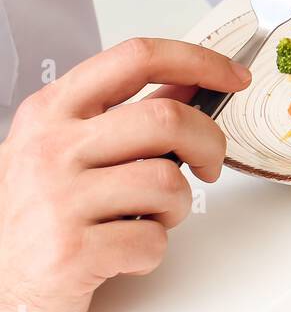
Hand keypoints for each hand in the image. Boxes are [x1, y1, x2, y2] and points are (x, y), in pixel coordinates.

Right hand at [0, 39, 250, 311]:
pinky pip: (152, 241)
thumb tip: (192, 82)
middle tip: (209, 166)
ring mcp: (57, 198)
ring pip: (168, 183)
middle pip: (167, 119)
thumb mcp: (69, 150)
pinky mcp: (70, 251)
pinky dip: (152, 251)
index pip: (136, 58)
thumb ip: (129, 116)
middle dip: (209, 144)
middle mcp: (51, 148)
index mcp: (53, 112)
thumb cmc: (35, 215)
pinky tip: (123, 253)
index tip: (233, 77)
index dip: (198, 61)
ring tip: (148, 219)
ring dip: (177, 207)